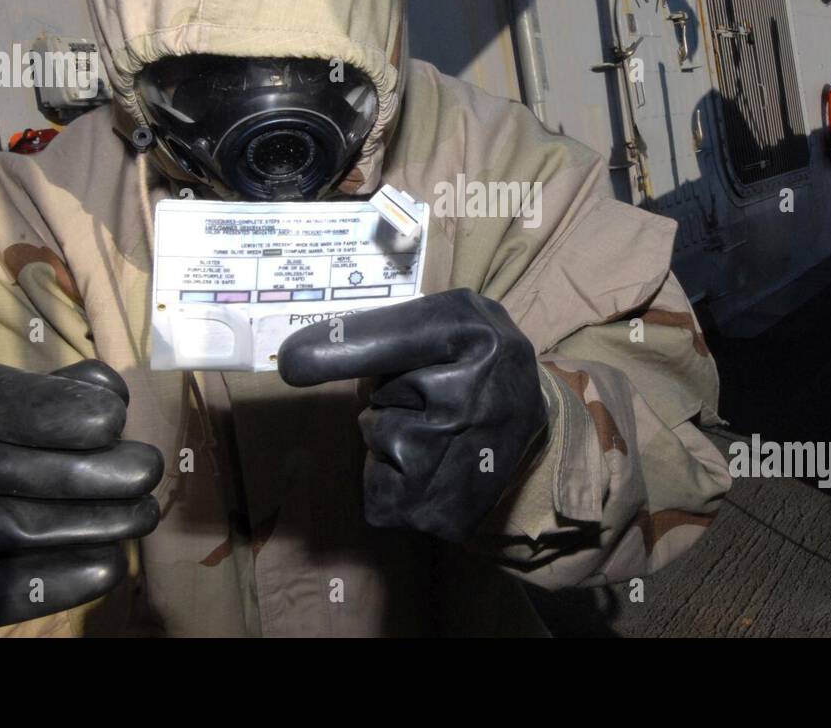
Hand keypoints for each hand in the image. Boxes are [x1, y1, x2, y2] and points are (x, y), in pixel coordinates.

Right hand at [0, 352, 163, 633]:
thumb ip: (54, 387)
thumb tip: (111, 394)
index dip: (55, 411)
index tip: (115, 419)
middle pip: (9, 471)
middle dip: (93, 471)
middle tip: (148, 470)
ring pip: (12, 531)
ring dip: (93, 524)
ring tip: (142, 513)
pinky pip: (0, 595)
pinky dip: (63, 581)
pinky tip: (110, 563)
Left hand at [279, 288, 547, 542]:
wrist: (538, 441)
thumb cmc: (479, 371)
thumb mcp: (458, 324)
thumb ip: (399, 329)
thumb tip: (304, 356)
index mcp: (479, 332)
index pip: (395, 338)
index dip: (341, 348)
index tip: (292, 363)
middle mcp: (474, 392)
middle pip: (381, 392)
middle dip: (392, 394)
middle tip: (438, 398)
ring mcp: (463, 454)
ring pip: (378, 436)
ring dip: (392, 436)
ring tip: (440, 434)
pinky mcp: (445, 507)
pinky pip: (377, 486)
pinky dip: (390, 479)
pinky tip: (430, 470)